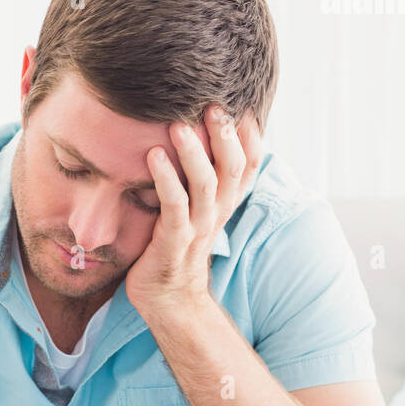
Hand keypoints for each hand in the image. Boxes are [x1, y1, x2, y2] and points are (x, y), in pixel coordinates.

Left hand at [125, 105, 262, 318]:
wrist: (167, 301)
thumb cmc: (173, 248)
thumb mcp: (192, 211)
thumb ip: (197, 180)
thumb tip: (190, 137)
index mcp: (223, 204)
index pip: (248, 166)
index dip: (250, 137)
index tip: (242, 105)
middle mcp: (216, 214)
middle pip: (232, 169)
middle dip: (225, 136)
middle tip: (212, 104)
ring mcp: (197, 229)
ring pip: (206, 185)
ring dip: (194, 153)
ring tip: (178, 125)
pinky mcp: (173, 242)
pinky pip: (175, 207)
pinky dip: (166, 179)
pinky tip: (154, 156)